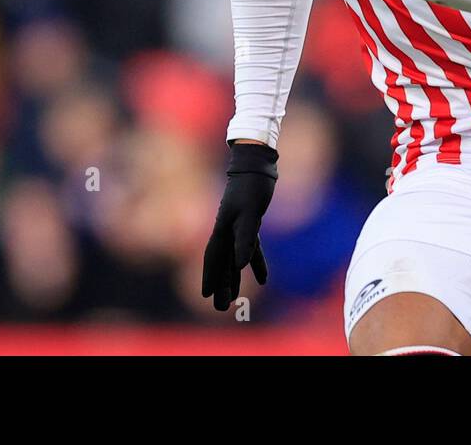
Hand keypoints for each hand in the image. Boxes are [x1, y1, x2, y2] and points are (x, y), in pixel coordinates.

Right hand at [201, 142, 277, 310]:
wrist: (256, 163)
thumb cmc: (252, 185)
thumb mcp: (252, 212)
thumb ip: (245, 238)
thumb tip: (239, 264)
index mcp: (223, 228)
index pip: (214, 257)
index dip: (210, 277)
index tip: (207, 296)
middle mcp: (226, 229)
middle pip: (222, 262)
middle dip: (221, 285)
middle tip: (221, 308)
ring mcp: (237, 226)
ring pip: (234, 258)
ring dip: (235, 278)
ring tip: (236, 298)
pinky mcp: (250, 222)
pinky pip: (251, 248)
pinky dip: (256, 263)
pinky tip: (263, 278)